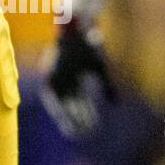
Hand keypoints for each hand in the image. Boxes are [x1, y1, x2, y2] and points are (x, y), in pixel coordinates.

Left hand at [40, 22, 117, 137]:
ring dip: (68, 119)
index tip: (93, 128)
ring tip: (75, 132)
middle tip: (84, 134)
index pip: (81, 100)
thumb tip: (115, 105)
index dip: (88, 114)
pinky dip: (59, 110)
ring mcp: (56, 76)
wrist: (76, 30)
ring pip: (61, 103)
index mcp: (76, 74)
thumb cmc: (89, 46)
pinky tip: (66, 121)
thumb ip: (107, 87)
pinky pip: (52, 98)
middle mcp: (64, 77)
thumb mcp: (100, 69)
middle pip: (71, 104)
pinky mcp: (49, 75)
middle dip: (78, 119)